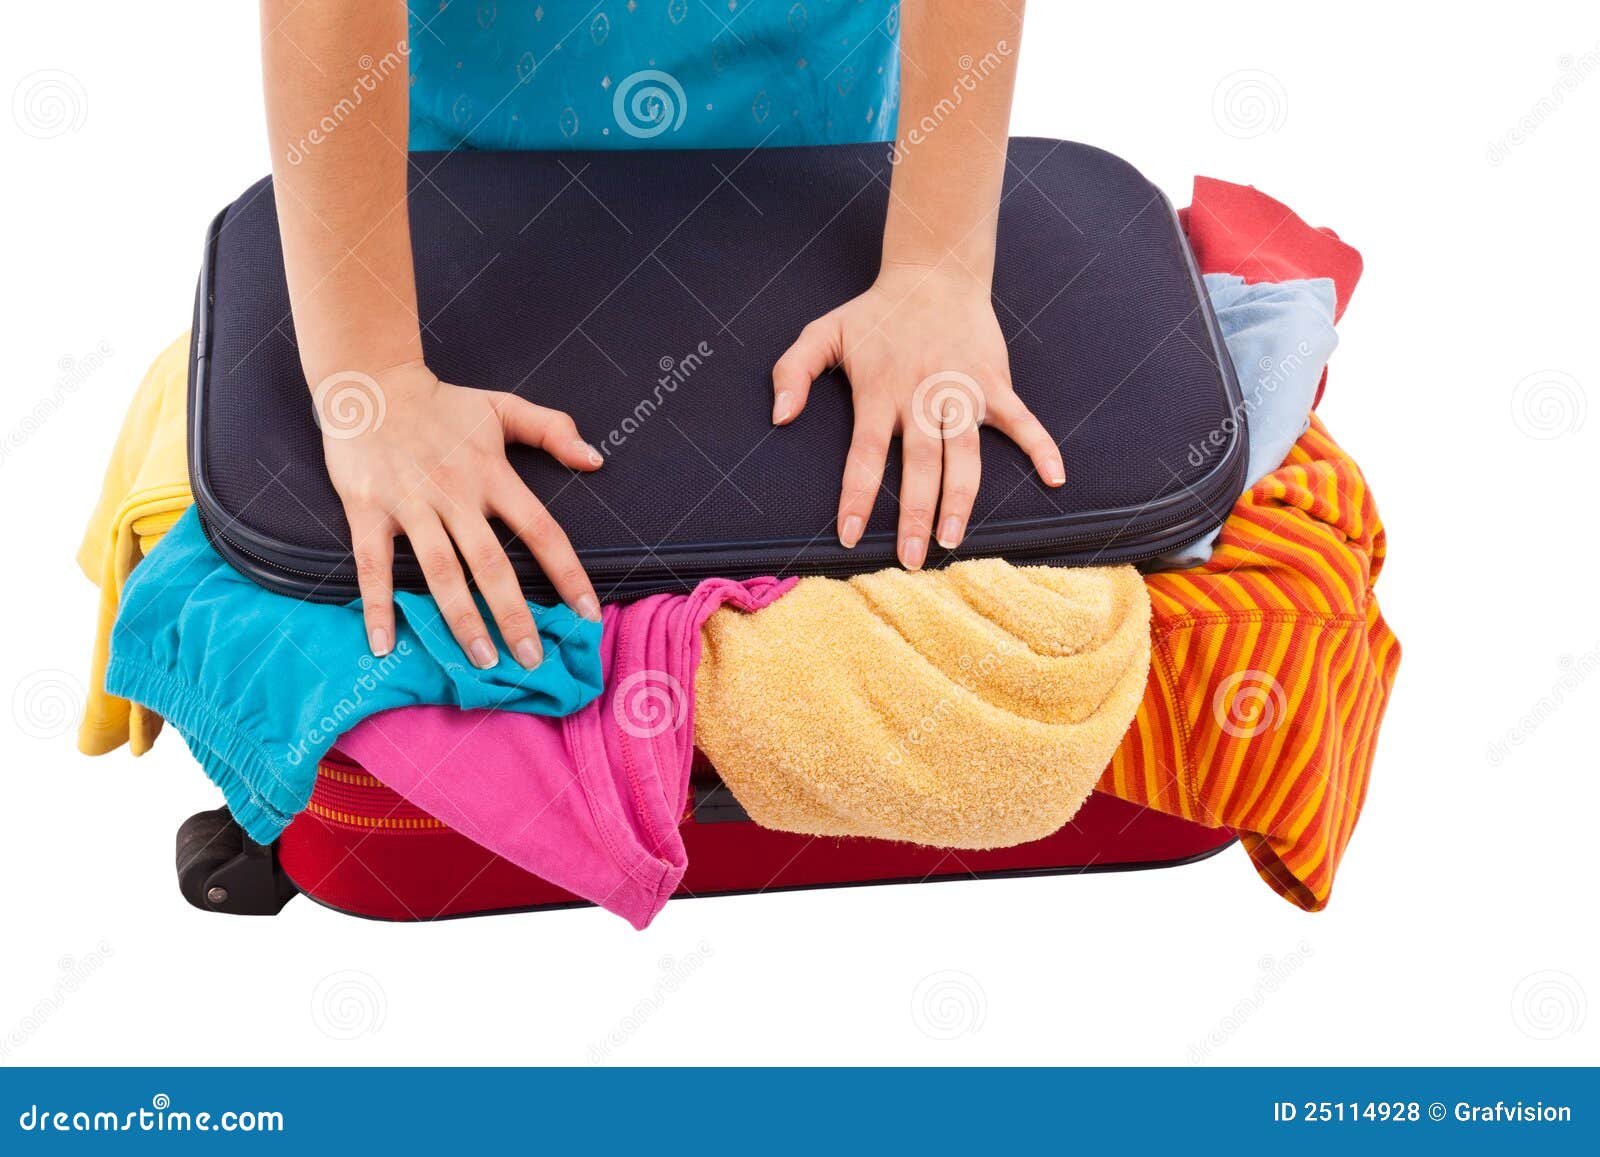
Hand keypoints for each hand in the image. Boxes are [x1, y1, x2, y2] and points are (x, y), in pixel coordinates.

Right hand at [316, 361, 602, 667]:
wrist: (369, 382)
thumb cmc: (441, 404)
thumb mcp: (503, 406)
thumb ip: (554, 429)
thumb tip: (596, 460)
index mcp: (492, 473)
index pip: (542, 529)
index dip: (568, 573)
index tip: (589, 613)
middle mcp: (455, 492)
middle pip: (491, 562)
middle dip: (515, 614)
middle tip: (533, 660)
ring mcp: (410, 503)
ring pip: (440, 571)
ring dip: (461, 619)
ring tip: (482, 660)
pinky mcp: (367, 510)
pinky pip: (373, 566)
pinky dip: (378, 607)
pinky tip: (384, 646)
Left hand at [772, 263, 1064, 568]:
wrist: (934, 272)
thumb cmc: (875, 313)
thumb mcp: (823, 332)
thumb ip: (792, 371)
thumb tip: (779, 417)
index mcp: (880, 390)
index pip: (864, 452)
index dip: (857, 495)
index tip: (848, 534)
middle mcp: (922, 395)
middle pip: (919, 463)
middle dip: (916, 514)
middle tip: (912, 558)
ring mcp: (962, 390)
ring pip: (965, 453)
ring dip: (962, 498)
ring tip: (955, 540)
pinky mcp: (994, 382)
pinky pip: (1022, 420)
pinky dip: (1041, 447)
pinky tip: (1055, 479)